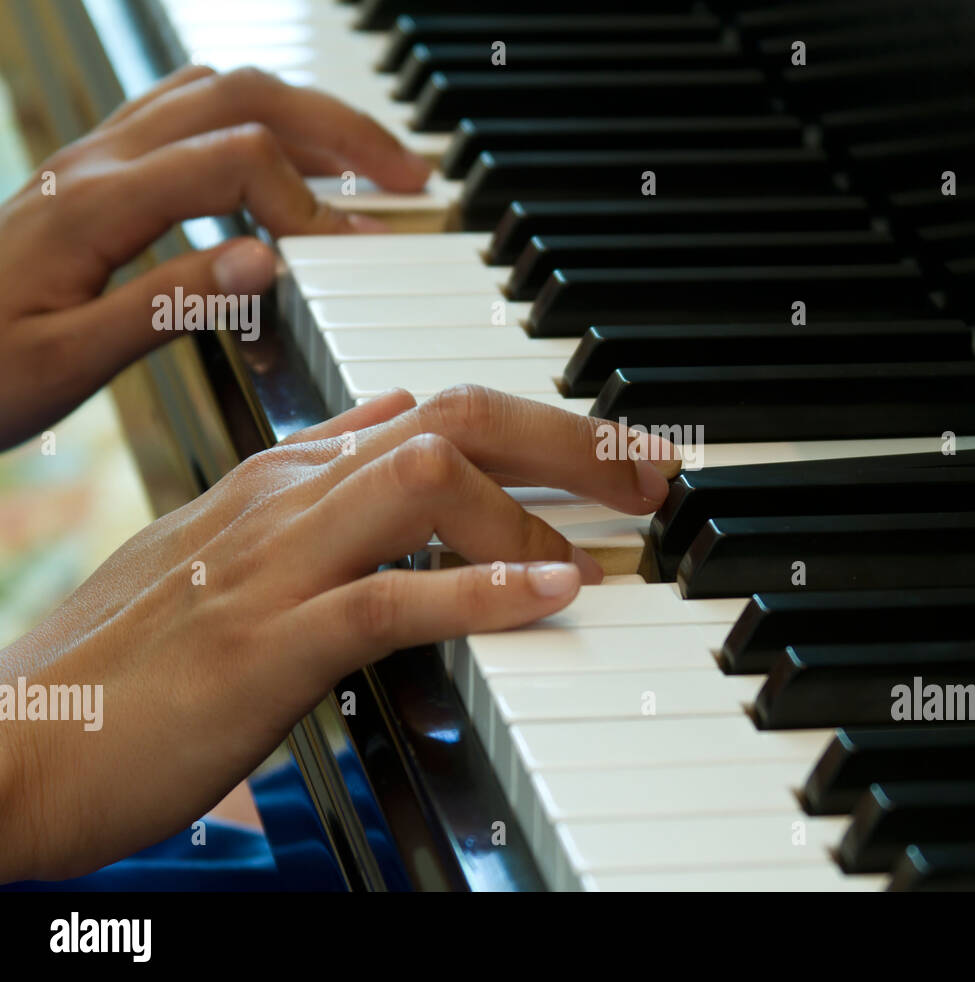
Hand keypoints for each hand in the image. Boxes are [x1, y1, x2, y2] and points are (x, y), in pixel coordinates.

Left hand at [0, 64, 430, 448]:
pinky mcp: (94, 173)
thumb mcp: (69, 359)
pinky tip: (284, 156)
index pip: (238, 160)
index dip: (309, 203)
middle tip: (407, 174)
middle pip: (243, 98)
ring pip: (219, 92)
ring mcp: (93, 158)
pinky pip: (186, 112)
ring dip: (305, 115)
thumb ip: (170, 304)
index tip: (349, 256)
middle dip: (340, 130)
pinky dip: (254, 122)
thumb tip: (266, 262)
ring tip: (367, 160)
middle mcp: (96, 162)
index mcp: (94, 204)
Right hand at [0, 386, 676, 882]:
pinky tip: (550, 596)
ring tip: (606, 547)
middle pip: (454, 419)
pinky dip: (481, 590)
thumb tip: (394, 417)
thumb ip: (312, 478)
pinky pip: (389, 597)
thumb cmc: (123, 659)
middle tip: (648, 472)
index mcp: (283, 477)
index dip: (542, 423)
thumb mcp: (220, 545)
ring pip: (429, 481)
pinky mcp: (262, 645)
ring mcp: (272, 566)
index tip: (614, 451)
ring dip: (537, 512)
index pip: (436, 410)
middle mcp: (285, 499)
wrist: (13, 742)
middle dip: (568, 437)